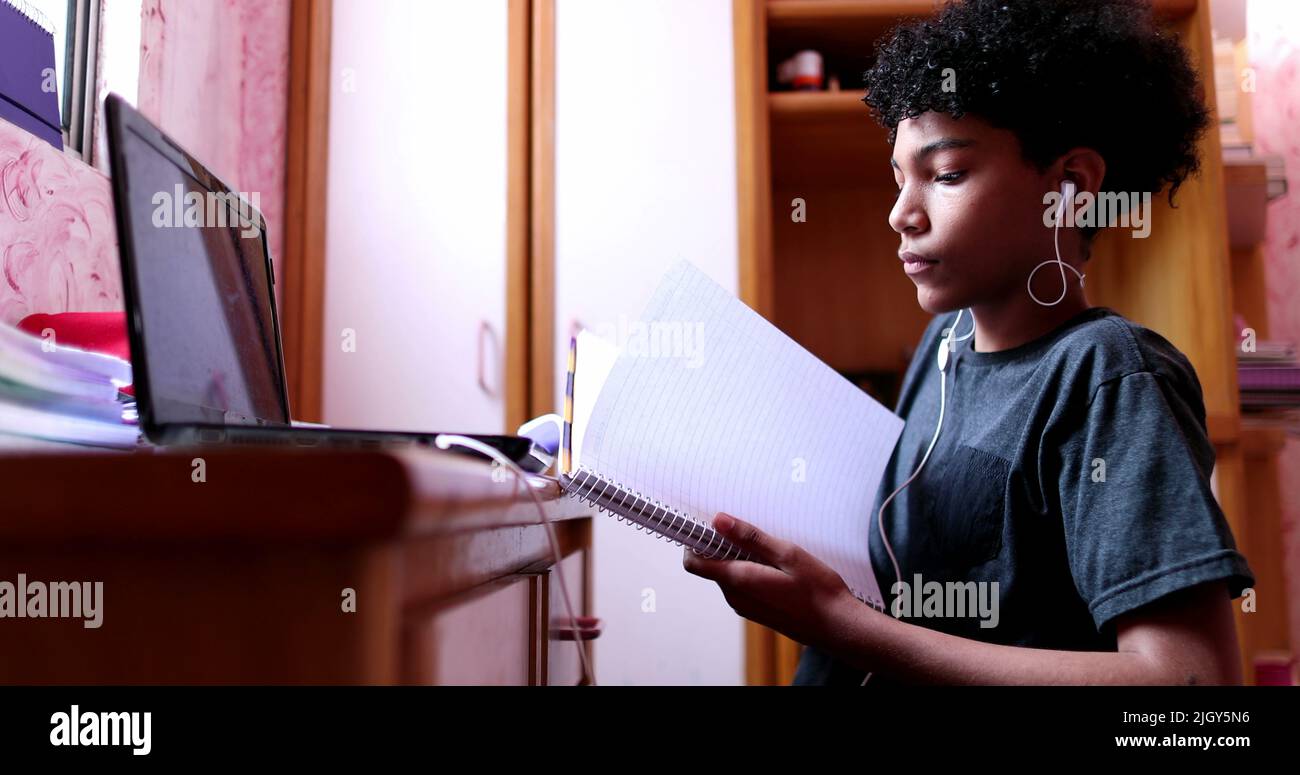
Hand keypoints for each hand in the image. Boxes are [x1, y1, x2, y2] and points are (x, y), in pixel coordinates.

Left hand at [682, 512, 857, 650]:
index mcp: (738, 581)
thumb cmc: (819, 591)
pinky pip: (742, 586)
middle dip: (721, 545)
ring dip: (738, 558)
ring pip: (728, 575)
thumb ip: (750, 538)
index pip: (694, 563)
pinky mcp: (757, 611)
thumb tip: (719, 521)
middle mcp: (735, 597)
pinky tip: (776, 566)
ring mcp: (746, 607)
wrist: (839, 627)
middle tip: (748, 530)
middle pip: (711, 566)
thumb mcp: (787, 554)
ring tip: (769, 548)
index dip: (695, 542)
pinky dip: (749, 571)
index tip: (707, 524)